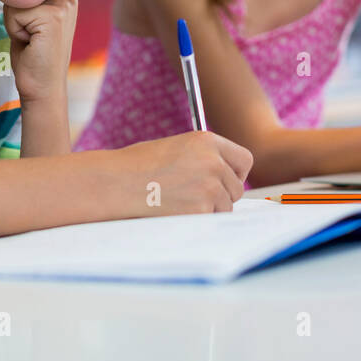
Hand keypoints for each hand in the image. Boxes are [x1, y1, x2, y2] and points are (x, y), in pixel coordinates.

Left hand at [3, 0, 76, 103]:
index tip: (34, 31)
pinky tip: (31, 44)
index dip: (19, 10)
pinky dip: (15, 30)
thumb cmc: (33, 57)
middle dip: (17, 15)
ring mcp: (63, 6)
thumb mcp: (32, 21)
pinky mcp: (53, 16)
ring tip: (32, 41)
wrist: (43, 89)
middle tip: (32, 38)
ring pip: (15, 1)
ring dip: (15, 23)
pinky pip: (14, 13)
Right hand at [117, 131, 253, 214]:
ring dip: (209, 209)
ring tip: (179, 201)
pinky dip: (196, 219)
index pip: (244, 160)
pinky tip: (175, 210)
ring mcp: (209, 187)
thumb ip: (204, 157)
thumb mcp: (177, 147)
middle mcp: (213, 162)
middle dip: (222, 194)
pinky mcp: (201, 209)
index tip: (226, 179)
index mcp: (207, 141)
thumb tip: (225, 177)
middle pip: (237, 188)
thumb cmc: (138, 165)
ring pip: (225, 207)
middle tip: (195, 196)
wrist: (117, 182)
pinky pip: (211, 220)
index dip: (236, 172)